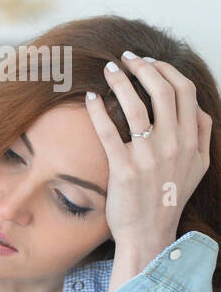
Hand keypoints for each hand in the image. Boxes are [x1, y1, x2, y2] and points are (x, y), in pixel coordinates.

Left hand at [87, 52, 211, 287]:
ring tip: (108, 69)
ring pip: (137, 106)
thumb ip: (201, 136)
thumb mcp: (198, 167)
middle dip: (144, 67)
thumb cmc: (169, 197)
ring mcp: (149, 157)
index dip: (166, 70)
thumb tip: (199, 109)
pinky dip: (99, 111)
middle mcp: (174, 145)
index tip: (149, 62)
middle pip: (163, 92)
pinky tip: (91, 98)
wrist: (149, 233)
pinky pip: (109, 132)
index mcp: (192, 141)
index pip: (185, 92)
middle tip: (126, 58)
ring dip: (121, 81)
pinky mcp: (124, 169)